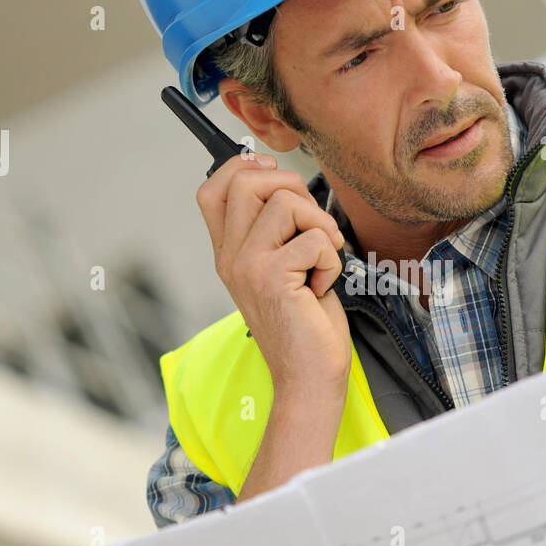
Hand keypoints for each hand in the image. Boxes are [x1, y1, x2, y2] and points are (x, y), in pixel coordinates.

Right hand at [196, 152, 351, 399]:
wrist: (308, 378)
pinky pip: (315, 237)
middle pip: (246, 180)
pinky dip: (332, 259)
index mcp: (229, 252)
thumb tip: (288, 183)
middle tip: (315, 225)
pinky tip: (322, 286)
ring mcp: (247, 265)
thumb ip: (278, 230)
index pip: (212, 188)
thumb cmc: (306, 325)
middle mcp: (230, 256)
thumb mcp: (286, 268)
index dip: (243, 167)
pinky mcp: (273, 277)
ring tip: (323, 261)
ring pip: (286, 202)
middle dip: (294, 186)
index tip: (277, 176)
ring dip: (321, 226)